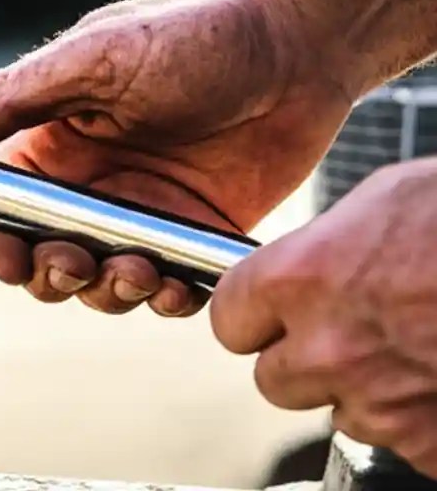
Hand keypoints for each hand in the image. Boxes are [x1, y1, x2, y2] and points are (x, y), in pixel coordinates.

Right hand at [0, 0, 352, 315]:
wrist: (302, 45)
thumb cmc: (194, 33)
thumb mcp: (94, 57)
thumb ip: (13, 98)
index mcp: (47, 138)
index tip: (6, 255)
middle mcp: (84, 181)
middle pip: (38, 256)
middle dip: (48, 274)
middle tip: (75, 263)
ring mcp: (137, 211)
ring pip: (96, 282)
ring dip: (105, 291)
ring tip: (137, 268)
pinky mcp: (190, 233)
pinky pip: (161, 286)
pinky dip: (161, 297)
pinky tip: (174, 282)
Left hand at [211, 159, 436, 475]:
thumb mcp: (387, 200)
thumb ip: (325, 246)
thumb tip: (305, 265)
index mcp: (302, 279)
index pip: (229, 319)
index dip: (254, 315)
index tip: (272, 311)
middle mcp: (329, 348)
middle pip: (273, 380)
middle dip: (305, 360)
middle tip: (354, 332)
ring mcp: (381, 404)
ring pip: (342, 413)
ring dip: (368, 390)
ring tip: (420, 345)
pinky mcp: (430, 445)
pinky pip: (405, 441)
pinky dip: (424, 419)